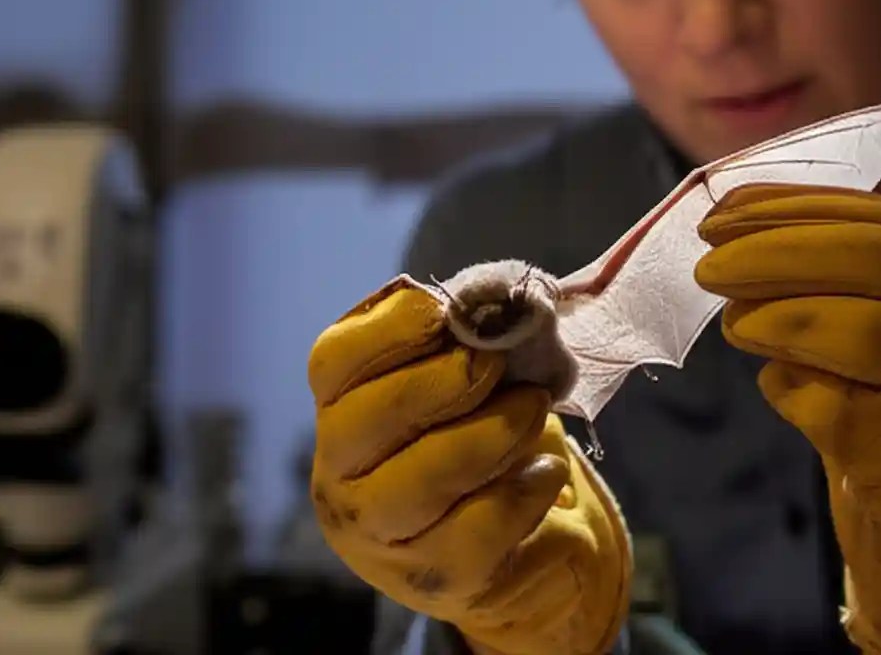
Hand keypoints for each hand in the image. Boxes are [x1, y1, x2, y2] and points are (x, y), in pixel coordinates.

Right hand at [307, 278, 630, 654]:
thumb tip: (506, 302)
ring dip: (490, 434)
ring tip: (535, 408)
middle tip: (496, 365)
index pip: (333, 363)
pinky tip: (547, 468)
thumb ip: (473, 336)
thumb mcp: (474, 377)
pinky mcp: (437, 579)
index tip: (442, 310)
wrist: (518, 538)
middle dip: (441, 382)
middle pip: (366, 419)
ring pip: (421, 481)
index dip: (388, 328)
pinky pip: (478, 529)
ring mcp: (382, 538)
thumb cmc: (480, 435)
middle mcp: (341, 476)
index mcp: (339, 411)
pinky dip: (523, 490)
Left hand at [694, 184, 880, 653]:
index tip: (721, 212)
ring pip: (843, 326)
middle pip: (858, 256)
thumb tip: (734, 229)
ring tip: (735, 326)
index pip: (868, 214)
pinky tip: (788, 390)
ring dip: (771, 319)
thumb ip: (839, 269)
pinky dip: (789, 390)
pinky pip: (824, 404)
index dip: (786, 208)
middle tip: (705, 267)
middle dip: (768, 253)